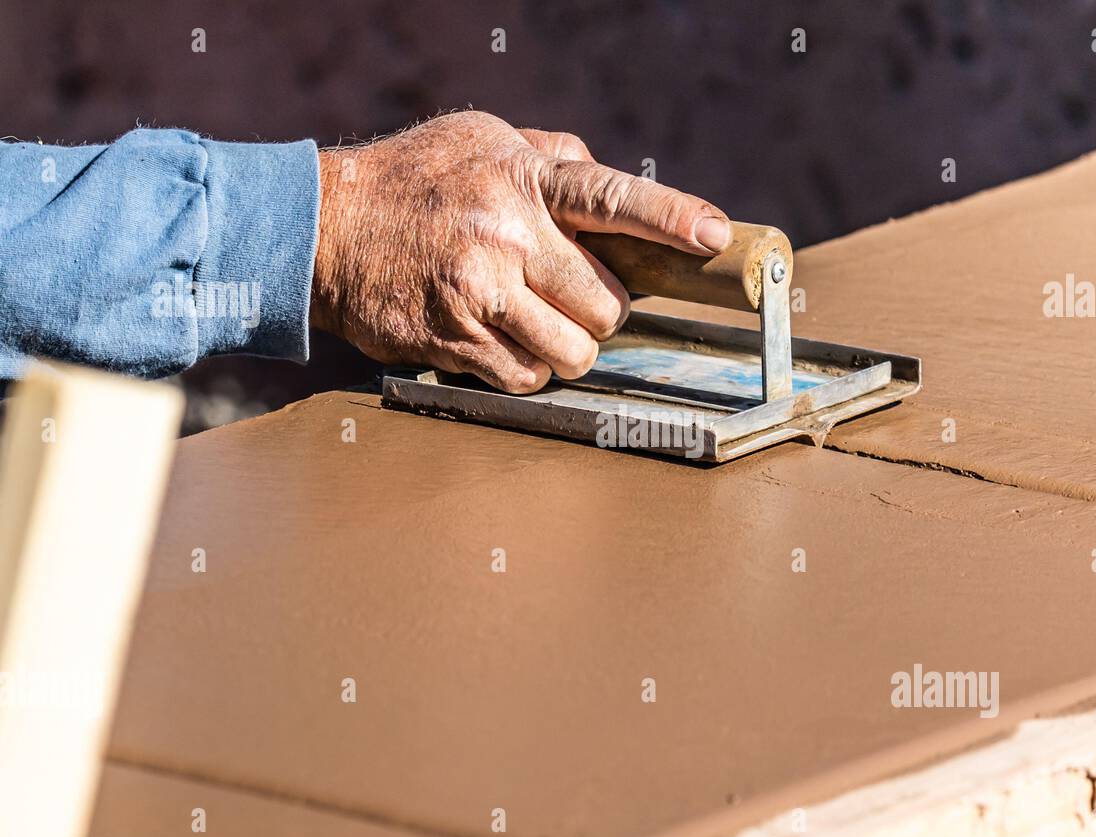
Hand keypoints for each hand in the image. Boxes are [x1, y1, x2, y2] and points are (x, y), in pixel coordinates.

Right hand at [310, 111, 731, 392]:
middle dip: (600, 312)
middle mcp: (508, 236)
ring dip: (565, 348)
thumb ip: (549, 156)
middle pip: (607, 307)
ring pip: (574, 355)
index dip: (670, 218)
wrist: (322, 228)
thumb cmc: (411, 180)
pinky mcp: (456, 343)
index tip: (714, 235)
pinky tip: (497, 339)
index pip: (612, 199)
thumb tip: (601, 170)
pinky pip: (527, 380)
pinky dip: (525, 370)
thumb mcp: (480, 139)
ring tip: (531, 321)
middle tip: (568, 298)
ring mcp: (482, 295)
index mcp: (522, 179)